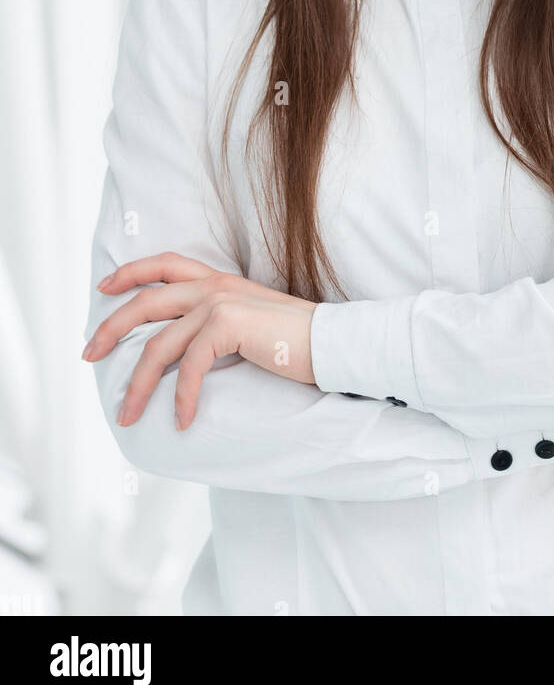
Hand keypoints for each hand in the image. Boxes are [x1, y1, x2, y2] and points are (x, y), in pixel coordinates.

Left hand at [82, 252, 317, 429]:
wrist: (334, 341)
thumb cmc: (297, 340)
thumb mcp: (251, 322)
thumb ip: (220, 323)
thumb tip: (187, 348)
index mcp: (219, 280)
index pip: (165, 263)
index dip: (130, 273)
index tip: (103, 288)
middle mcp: (215, 285)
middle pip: (146, 302)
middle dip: (111, 329)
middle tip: (89, 356)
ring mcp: (220, 302)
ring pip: (159, 344)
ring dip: (138, 384)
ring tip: (127, 413)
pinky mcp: (229, 324)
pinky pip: (189, 366)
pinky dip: (180, 398)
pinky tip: (180, 421)